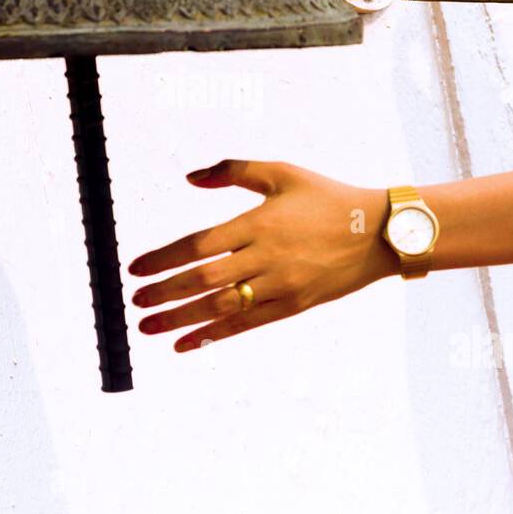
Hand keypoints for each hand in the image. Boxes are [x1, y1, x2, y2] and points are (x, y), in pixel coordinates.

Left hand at [128, 160, 399, 351]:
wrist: (377, 233)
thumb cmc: (326, 197)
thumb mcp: (281, 172)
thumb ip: (233, 170)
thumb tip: (189, 177)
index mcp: (259, 222)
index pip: (199, 244)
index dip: (164, 259)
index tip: (135, 269)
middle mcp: (267, 256)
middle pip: (204, 279)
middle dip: (164, 293)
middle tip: (135, 302)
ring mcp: (280, 285)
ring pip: (221, 307)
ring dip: (180, 319)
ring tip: (148, 327)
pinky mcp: (293, 305)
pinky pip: (246, 325)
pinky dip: (213, 336)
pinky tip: (186, 343)